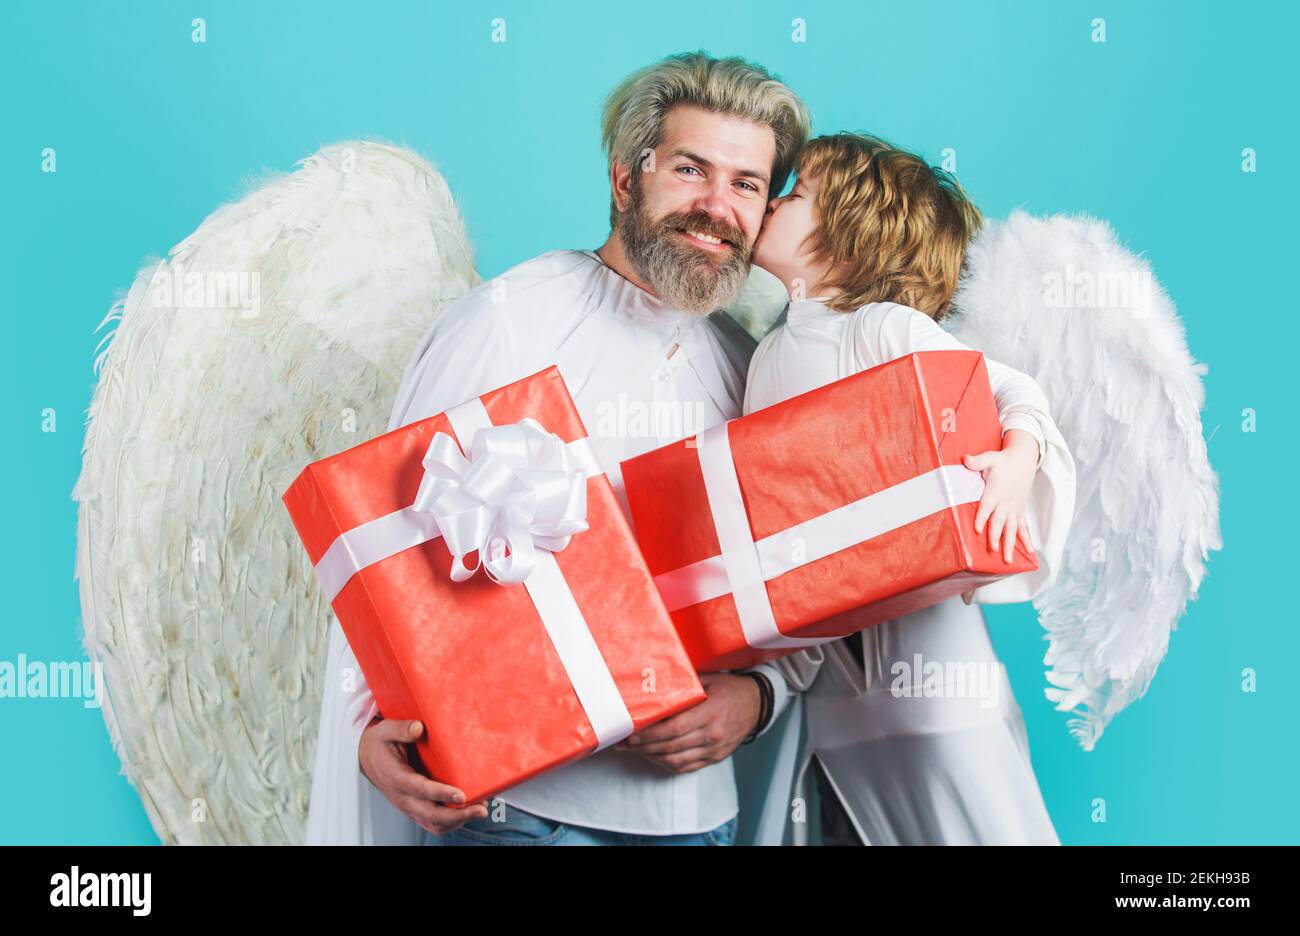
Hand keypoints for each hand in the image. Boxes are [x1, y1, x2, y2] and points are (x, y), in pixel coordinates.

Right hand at [358, 717, 487, 835]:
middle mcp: (402, 797)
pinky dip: (451, 823)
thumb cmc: (380, 743)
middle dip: (457, 816)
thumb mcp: (385, 731)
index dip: (440, 794)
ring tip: (480, 810)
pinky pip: (433, 823)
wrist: (367, 758)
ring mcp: (409, 806)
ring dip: (457, 821)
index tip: (461, 795)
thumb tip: (418, 728)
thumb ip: (401, 729)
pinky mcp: (414, 809)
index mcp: (396, 777)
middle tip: (481, 809)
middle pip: (430, 815)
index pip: (420, 790)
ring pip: (434, 823)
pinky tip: (467, 813)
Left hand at [613, 672, 760, 773]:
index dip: (650, 734)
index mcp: (710, 713)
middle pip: (671, 746)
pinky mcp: (715, 758)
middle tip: (623, 743)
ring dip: (651, 756)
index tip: (631, 733)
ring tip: (634, 749)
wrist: (757, 704)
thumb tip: (652, 684)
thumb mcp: (708, 679)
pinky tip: (654, 755)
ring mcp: (714, 749)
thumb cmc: (729, 688)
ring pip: (676, 760)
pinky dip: (666, 764)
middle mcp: (712, 734)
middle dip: (643, 746)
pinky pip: (686, 767)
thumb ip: (683, 684)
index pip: (674, 728)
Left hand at [962, 428, 1039, 564]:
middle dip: (996, 536)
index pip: (987, 506)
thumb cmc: (1003, 460)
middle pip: (999, 521)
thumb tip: (965, 459)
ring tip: (1008, 560)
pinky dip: (1026, 540)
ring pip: (1012, 529)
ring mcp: (1014, 508)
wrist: (1023, 459)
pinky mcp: (1020, 510)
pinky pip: (1023, 527)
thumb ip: (977, 461)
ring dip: (1010, 544)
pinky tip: (1030, 553)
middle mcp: (1006, 502)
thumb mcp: (990, 457)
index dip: (982, 517)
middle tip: (992, 549)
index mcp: (996, 491)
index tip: (977, 529)